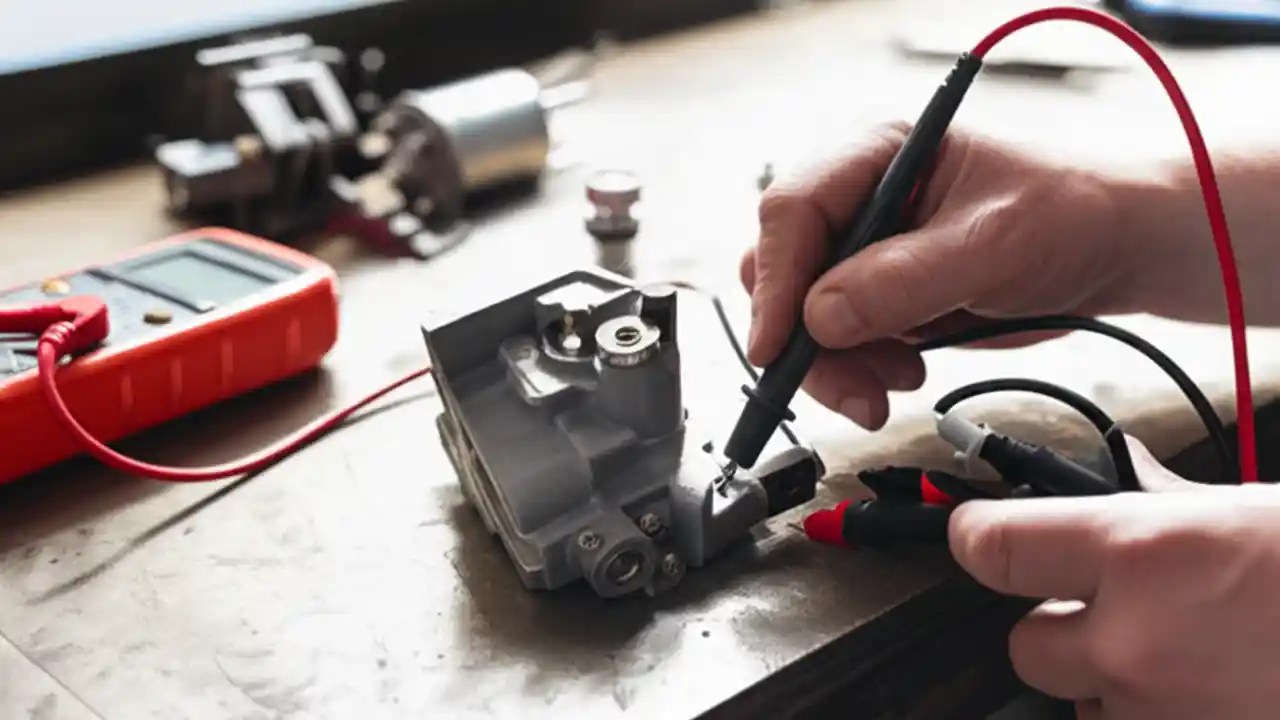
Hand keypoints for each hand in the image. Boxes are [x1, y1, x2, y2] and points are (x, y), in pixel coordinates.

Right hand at [741, 122, 1138, 428]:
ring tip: (891, 384)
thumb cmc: (1067, 215)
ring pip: (801, 314)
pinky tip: (902, 374)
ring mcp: (864, 248)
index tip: (776, 344)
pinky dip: (856, 369)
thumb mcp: (990, 246)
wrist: (1111, 251)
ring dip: (834, 362)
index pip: (793, 210)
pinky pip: (834, 339)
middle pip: (784, 267)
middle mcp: (857, 197)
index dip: (777, 278)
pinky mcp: (876, 293)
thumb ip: (903, 280)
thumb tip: (819, 316)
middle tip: (847, 385)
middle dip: (804, 335)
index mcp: (877, 152)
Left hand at [950, 437, 1279, 718]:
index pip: (996, 545)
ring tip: (1181, 658)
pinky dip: (1152, 716)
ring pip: (1079, 703)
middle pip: (1026, 645)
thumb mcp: (1246, 510)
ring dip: (1110, 683)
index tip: (972, 533)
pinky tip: (1203, 691)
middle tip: (1117, 612)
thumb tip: (1126, 474)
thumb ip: (1165, 502)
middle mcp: (1132, 644)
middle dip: (1059, 627)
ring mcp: (1156, 715)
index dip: (975, 535)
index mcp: (1142, 554)